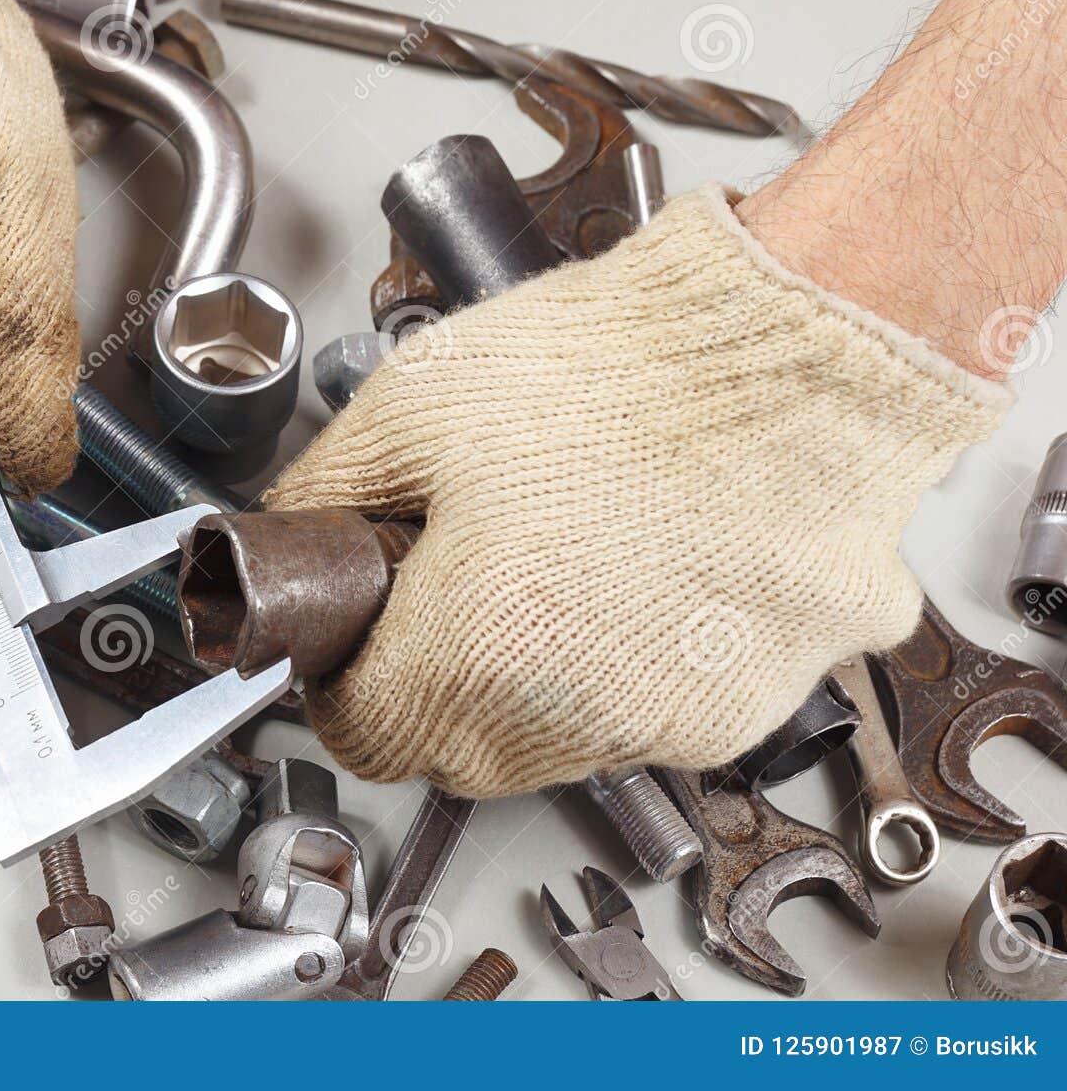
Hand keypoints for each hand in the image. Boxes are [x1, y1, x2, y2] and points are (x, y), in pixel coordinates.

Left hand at [268, 187, 1003, 796]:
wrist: (806, 345)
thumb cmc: (632, 364)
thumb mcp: (417, 401)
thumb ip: (325, 488)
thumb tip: (293, 531)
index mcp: (481, 651)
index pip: (361, 735)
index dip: (340, 679)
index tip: (353, 637)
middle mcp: (580, 714)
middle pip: (454, 754)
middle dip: (427, 685)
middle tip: (447, 587)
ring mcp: (676, 720)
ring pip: (554, 746)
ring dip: (529, 685)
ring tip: (557, 562)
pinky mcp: (755, 703)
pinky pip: (656, 714)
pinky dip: (631, 665)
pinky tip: (644, 573)